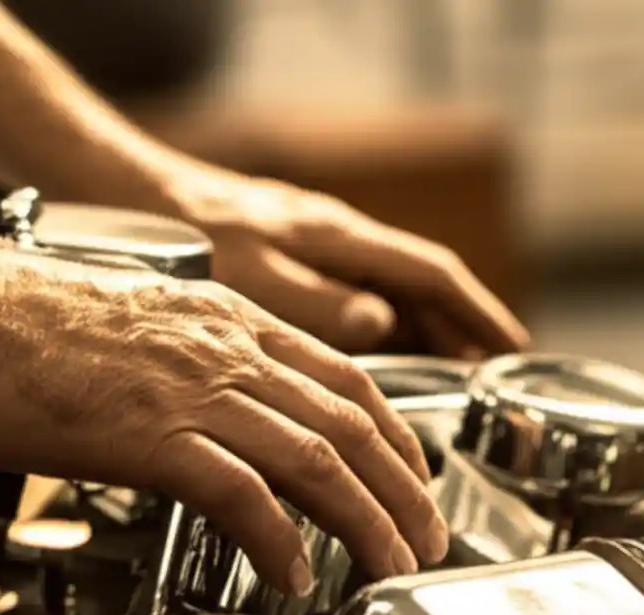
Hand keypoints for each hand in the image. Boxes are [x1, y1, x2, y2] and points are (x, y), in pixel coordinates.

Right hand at [0, 252, 448, 595]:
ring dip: (367, 518)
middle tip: (427, 533)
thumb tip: (219, 404)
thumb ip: (192, 358)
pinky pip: (241, 495)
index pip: (343, 375)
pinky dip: (279, 537)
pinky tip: (294, 571)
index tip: (412, 470)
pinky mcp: (148, 434)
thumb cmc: (21, 321)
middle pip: (350, 420)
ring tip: (392, 562)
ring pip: (316, 458)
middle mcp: (224, 349)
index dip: (393, 430)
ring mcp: (190, 390)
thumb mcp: (136, 323)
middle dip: (404, 486)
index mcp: (225, 320)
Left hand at [162, 163, 530, 356]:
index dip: (477, 314)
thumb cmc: (183, 234)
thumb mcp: (247, 274)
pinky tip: (376, 372)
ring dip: (422, 339)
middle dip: (460, 334)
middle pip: (419, 289)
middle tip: (487, 387)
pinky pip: (353, 304)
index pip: (430, 274)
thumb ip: (318, 300)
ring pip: (388, 298)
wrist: (131, 197)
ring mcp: (313, 253)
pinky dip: (378, 337)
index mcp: (336, 236)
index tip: (512, 351)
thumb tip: (382, 323)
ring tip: (446, 388)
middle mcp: (335, 240)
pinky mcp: (288, 268)